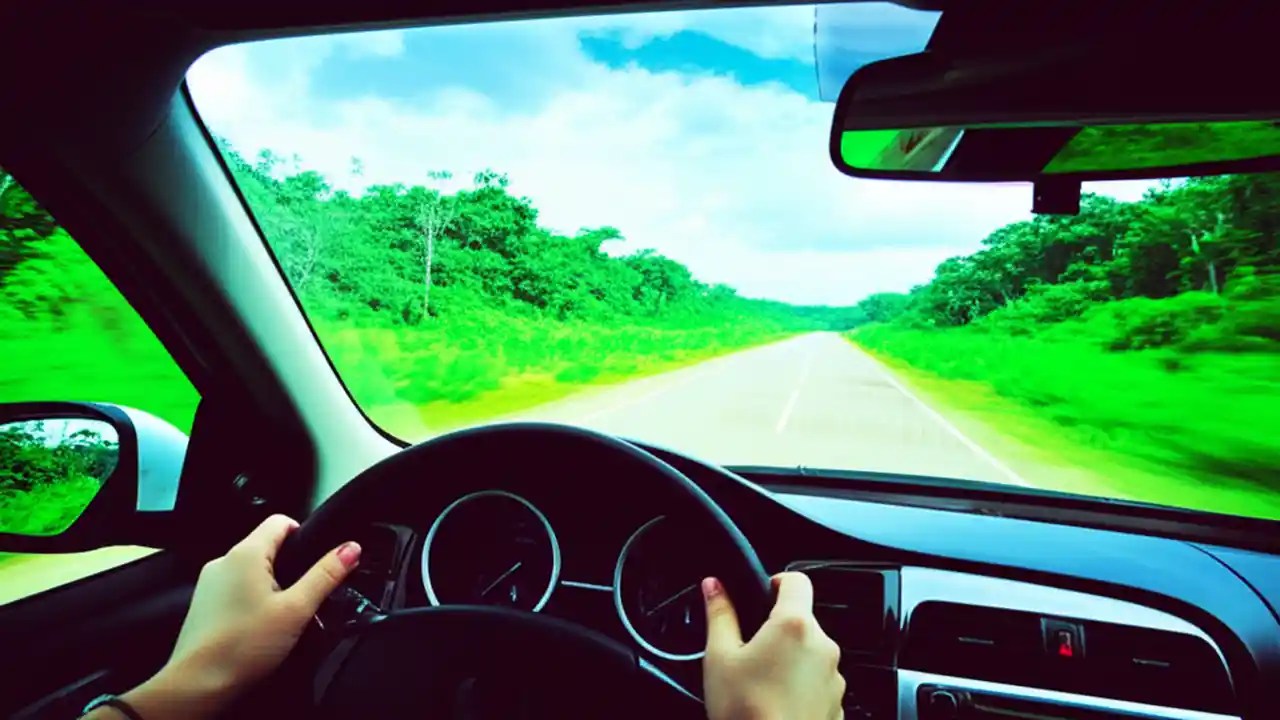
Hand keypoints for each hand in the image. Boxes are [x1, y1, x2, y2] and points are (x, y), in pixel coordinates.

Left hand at [90, 515, 360, 719]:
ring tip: (282, 616)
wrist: (198, 684)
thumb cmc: (246, 644)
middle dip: (289, 566)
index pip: (280, 521)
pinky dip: (251, 599)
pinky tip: (259, 626)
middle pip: (266, 546)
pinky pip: (235, 588)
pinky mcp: (203, 604)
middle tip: (303, 597)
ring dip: (270, 585)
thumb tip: (351, 547)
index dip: (304, 535)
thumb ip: (325, 576)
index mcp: (246, 553)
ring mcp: (209, 583)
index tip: (316, 562)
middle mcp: (223, 561)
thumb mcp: (296, 609)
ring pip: (251, 570)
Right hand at [702, 572, 844, 719]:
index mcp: (794, 625)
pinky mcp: (836, 704)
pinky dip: (799, 687)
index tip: (761, 594)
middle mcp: (822, 646)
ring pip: (810, 654)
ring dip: (790, 660)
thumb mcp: (719, 658)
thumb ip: (719, 614)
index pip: (796, 580)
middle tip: (748, 652)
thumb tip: (714, 586)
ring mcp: (834, 678)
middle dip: (777, 630)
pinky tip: (775, 704)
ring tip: (759, 684)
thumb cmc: (746, 713)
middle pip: (802, 620)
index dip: (777, 582)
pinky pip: (817, 683)